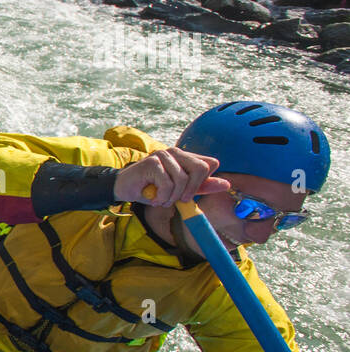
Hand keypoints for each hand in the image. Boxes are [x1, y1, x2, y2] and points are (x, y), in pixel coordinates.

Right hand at [113, 147, 231, 206]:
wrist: (124, 189)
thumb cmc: (152, 189)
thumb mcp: (180, 190)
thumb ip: (202, 186)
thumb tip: (226, 184)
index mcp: (185, 156)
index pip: (210, 164)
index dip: (204, 182)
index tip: (189, 193)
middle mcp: (175, 152)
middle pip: (201, 168)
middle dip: (191, 190)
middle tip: (179, 200)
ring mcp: (163, 155)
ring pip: (183, 180)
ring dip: (172, 197)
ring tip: (162, 200)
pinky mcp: (152, 162)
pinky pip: (168, 184)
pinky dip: (162, 197)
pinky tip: (154, 198)